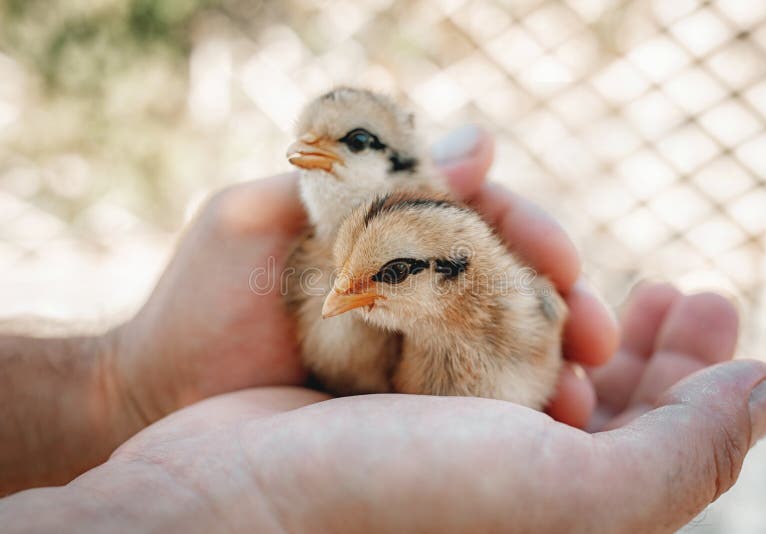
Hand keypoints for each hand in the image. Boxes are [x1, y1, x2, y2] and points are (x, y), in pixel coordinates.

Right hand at [3, 284, 765, 532]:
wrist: (233, 500)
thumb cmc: (404, 501)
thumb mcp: (579, 497)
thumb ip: (688, 453)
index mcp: (560, 508)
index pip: (661, 438)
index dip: (699, 371)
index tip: (712, 299)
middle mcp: (508, 475)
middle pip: (606, 397)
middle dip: (650, 337)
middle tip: (683, 286)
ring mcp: (446, 431)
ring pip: (533, 355)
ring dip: (569, 302)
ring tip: (590, 261)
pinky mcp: (391, 391)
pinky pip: (461, 329)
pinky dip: (492, 290)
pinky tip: (505, 256)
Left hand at [110, 125, 617, 427]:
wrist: (158, 397)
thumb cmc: (202, 300)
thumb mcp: (259, 218)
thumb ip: (354, 181)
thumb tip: (483, 143)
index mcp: (390, 235)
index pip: (481, 220)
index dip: (533, 234)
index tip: (565, 259)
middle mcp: (415, 289)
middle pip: (511, 287)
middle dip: (564, 306)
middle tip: (599, 336)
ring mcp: (416, 351)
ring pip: (504, 349)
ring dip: (553, 365)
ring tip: (580, 393)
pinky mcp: (410, 411)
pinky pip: (476, 407)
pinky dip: (516, 414)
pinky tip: (547, 428)